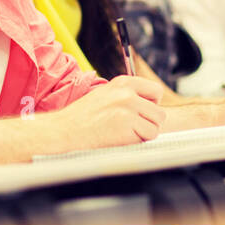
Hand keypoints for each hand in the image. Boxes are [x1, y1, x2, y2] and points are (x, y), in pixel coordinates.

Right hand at [47, 76, 165, 148]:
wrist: (64, 130)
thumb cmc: (82, 117)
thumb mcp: (105, 95)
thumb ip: (127, 96)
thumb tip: (150, 106)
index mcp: (123, 82)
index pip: (156, 90)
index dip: (152, 105)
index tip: (142, 113)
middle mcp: (127, 92)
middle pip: (159, 112)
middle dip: (149, 123)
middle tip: (131, 128)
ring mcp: (128, 108)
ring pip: (156, 126)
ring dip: (144, 134)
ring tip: (124, 133)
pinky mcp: (127, 124)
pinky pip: (148, 137)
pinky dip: (138, 142)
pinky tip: (120, 139)